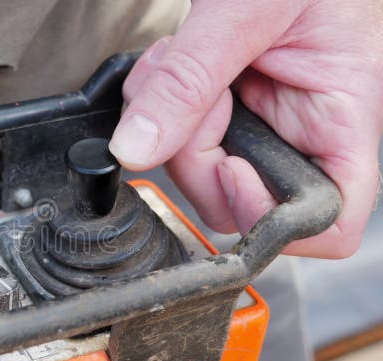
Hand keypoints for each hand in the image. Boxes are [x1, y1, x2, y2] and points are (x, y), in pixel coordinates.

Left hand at [110, 0, 382, 257]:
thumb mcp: (243, 11)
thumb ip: (188, 82)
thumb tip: (137, 149)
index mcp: (343, 115)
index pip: (330, 219)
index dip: (271, 218)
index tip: (228, 166)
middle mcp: (305, 128)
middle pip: (238, 197)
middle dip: (194, 151)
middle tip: (188, 92)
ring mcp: (265, 119)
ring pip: (199, 165)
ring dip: (170, 118)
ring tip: (178, 61)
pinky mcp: (234, 104)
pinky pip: (183, 130)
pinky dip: (163, 100)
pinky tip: (173, 62)